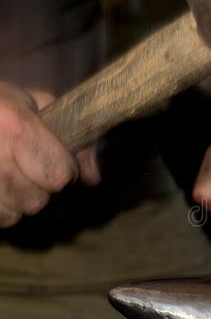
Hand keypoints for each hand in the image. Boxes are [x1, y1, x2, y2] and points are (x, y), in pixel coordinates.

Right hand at [0, 82, 100, 227]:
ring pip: (14, 214)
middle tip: (30, 169)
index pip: (58, 173)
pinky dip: (1, 209)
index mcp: (14, 123)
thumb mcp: (35, 104)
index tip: (58, 161)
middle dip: (41, 189)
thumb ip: (72, 138)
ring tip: (10, 176)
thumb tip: (93, 178)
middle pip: (36, 200)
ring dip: (19, 202)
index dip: (65, 171)